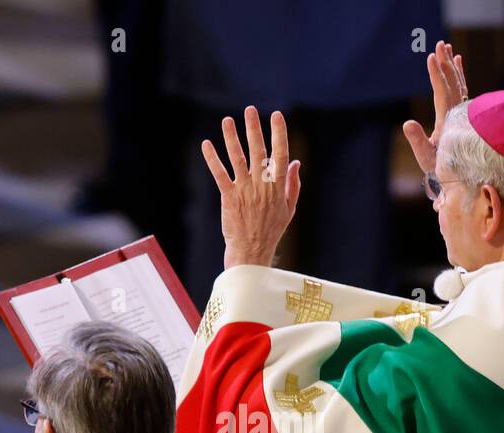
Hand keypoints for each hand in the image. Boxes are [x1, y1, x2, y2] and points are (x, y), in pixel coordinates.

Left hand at [201, 106, 301, 268]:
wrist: (252, 252)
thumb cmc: (271, 230)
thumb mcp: (289, 208)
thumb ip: (293, 184)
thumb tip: (297, 162)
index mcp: (278, 187)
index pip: (281, 155)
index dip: (279, 134)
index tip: (277, 116)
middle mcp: (262, 186)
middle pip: (259, 152)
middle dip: (254, 129)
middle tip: (251, 110)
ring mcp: (245, 191)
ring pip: (238, 159)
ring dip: (232, 138)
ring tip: (227, 121)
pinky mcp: (229, 197)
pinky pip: (220, 174)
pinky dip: (212, 159)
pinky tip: (206, 144)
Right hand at [402, 40, 467, 173]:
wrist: (460, 176)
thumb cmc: (441, 168)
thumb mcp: (426, 157)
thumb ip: (417, 140)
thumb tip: (407, 123)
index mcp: (448, 121)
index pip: (442, 92)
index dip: (436, 75)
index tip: (431, 58)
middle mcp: (458, 113)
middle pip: (452, 82)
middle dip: (446, 63)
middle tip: (440, 43)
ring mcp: (462, 111)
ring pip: (458, 83)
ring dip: (452, 65)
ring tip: (448, 47)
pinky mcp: (463, 112)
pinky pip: (462, 88)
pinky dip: (459, 74)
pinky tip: (458, 61)